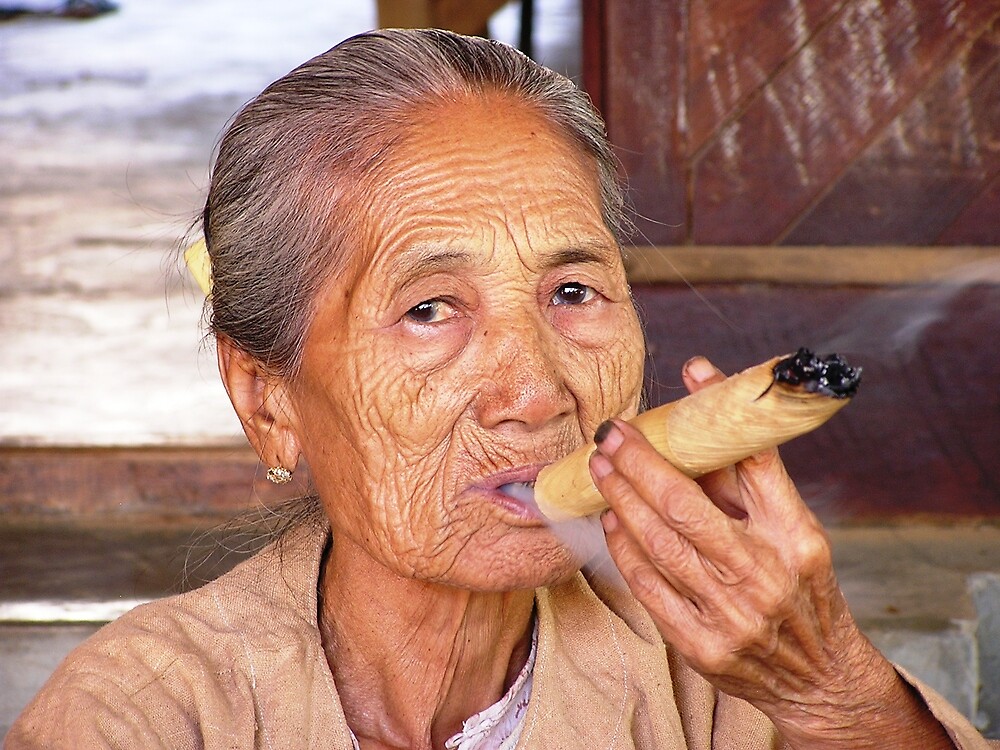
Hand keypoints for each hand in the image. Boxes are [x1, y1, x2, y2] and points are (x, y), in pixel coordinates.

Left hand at [589, 357, 955, 748]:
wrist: (817, 678)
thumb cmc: (800, 588)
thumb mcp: (794, 530)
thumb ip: (749, 477)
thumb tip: (705, 404)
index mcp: (796, 537)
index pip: (754, 463)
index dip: (717, 420)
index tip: (689, 378)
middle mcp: (765, 576)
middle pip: (686, 507)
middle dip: (640, 463)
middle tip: (611, 433)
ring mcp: (731, 617)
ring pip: (660, 545)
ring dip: (623, 499)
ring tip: (601, 467)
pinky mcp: (701, 647)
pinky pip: (650, 588)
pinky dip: (625, 549)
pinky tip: (613, 520)